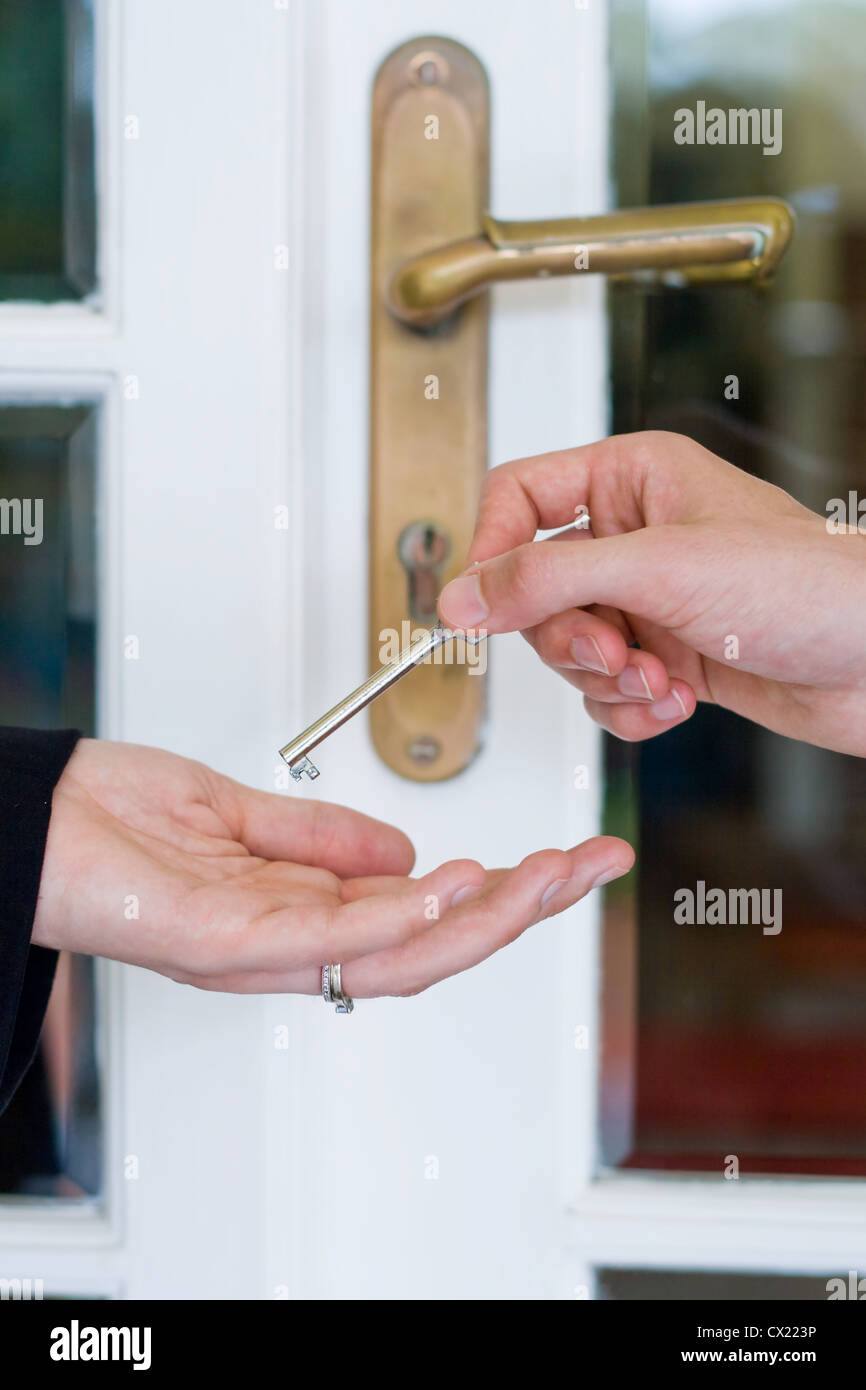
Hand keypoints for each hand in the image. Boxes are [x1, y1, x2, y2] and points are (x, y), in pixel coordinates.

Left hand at [32, 740, 632, 995]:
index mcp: (297, 914)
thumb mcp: (237, 813)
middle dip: (520, 910)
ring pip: (392, 955)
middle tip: (590, 867)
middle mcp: (285, 944)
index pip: (421, 917)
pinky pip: (321, 940)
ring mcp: (254, 948)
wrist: (25, 818)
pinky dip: (394, 918)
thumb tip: (405, 856)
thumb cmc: (112, 820)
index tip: (565, 858)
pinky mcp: (216, 938)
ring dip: (480, 918)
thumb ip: (320, 838)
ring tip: (546, 878)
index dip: (501, 894)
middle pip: (427, 948)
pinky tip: (451, 888)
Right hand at [438, 431, 865, 755]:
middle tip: (613, 652)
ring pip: (569, 648)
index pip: (518, 496)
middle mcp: (636, 536)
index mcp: (632, 479)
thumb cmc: (807, 586)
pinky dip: (632, 708)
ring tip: (661, 680)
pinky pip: (606, 690)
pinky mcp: (670, 656)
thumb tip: (462, 596)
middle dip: (572, 638)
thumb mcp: (659, 569)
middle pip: (536, 589)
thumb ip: (547, 579)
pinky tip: (677, 703)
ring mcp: (652, 600)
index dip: (492, 551)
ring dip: (608, 679)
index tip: (483, 608)